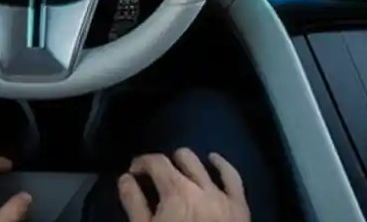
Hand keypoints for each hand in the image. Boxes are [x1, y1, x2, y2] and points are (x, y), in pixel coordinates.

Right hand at [119, 149, 248, 221]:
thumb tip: (126, 178)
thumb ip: (134, 203)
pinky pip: (233, 178)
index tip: (132, 173)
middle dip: (164, 163)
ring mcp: (223, 196)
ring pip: (204, 164)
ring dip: (188, 162)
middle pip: (180, 159)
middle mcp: (200, 187)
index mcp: (176, 192)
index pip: (155, 163)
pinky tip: (213, 160)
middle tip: (154, 178)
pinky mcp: (240, 208)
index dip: (141, 163)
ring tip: (179, 168)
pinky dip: (222, 165)